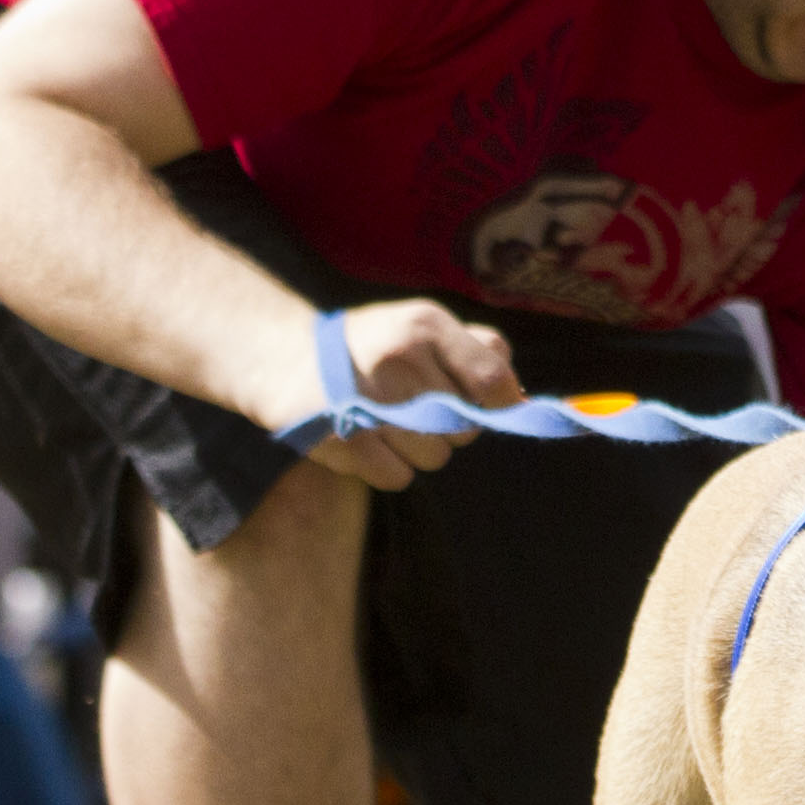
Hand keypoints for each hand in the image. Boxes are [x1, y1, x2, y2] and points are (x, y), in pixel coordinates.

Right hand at [280, 299, 519, 490]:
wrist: (282, 357)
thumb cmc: (371, 347)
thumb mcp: (420, 327)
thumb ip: (477, 351)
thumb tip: (521, 395)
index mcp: (424, 326)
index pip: (492, 379)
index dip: (504, 403)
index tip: (494, 409)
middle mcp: (398, 358)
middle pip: (466, 429)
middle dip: (450, 427)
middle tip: (415, 407)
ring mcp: (369, 400)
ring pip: (435, 457)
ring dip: (418, 449)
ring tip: (387, 422)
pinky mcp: (344, 438)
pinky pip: (399, 477)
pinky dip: (388, 467)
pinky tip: (368, 440)